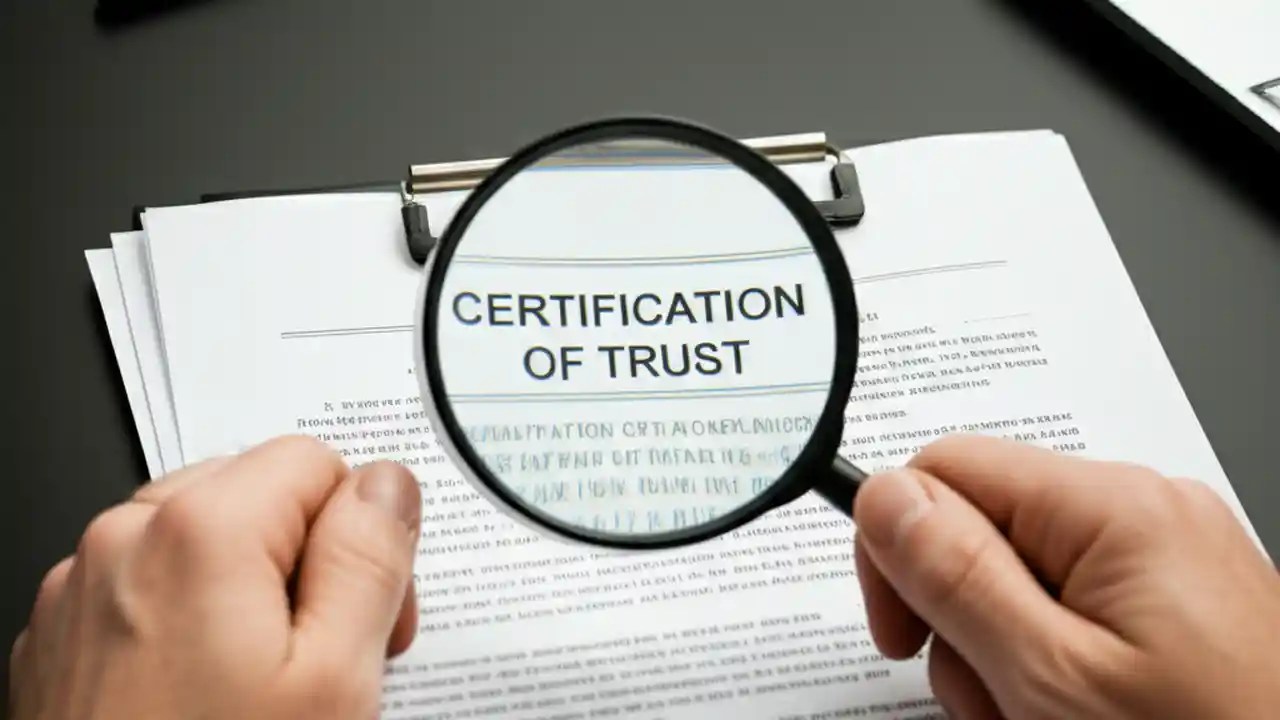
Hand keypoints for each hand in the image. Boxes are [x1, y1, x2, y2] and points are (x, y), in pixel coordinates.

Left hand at [9, 435, 421, 718]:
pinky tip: (206, 701)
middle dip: (307, 561)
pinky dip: (190, 623)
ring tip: (263, 689)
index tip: (369, 617)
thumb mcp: (334, 679)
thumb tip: (388, 486)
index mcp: (198, 531)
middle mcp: (123, 541)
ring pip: (202, 542)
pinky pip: (148, 589)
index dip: (365, 540)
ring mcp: (79, 591)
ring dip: (249, 593)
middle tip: (324, 659)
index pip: (320, 463)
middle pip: (258, 493)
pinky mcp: (59, 639)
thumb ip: (370, 557)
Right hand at [853, 434, 1279, 718]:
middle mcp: (1148, 510)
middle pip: (982, 527)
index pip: (945, 470)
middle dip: (961, 621)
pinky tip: (1078, 714)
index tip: (900, 636)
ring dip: (1003, 655)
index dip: (898, 550)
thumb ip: (958, 577)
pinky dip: (1054, 662)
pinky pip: (1076, 606)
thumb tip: (883, 496)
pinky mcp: (1181, 600)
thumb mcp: (1051, 678)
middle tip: (995, 701)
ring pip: (1021, 577)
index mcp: (1115, 506)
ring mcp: (1171, 557)